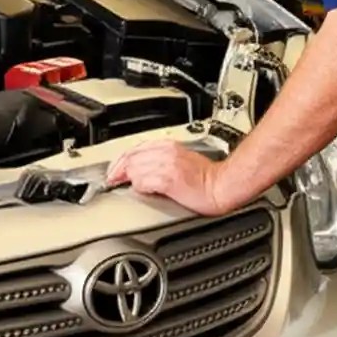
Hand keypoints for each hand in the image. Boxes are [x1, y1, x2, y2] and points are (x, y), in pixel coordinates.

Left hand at [105, 140, 231, 216]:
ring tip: (131, 186)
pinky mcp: (168, 180)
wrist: (223, 186)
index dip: (121, 161)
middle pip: (131, 158)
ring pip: (134, 169)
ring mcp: (166, 166)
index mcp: (168, 146)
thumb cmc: (207, 177)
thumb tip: (142, 167)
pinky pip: (144, 182)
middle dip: (119, 170)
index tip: (115, 170)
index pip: (135, 149)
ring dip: (130, 180)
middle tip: (114, 180)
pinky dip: (140, 187)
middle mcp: (166, 153)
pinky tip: (145, 190)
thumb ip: (161, 158)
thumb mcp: (181, 158)